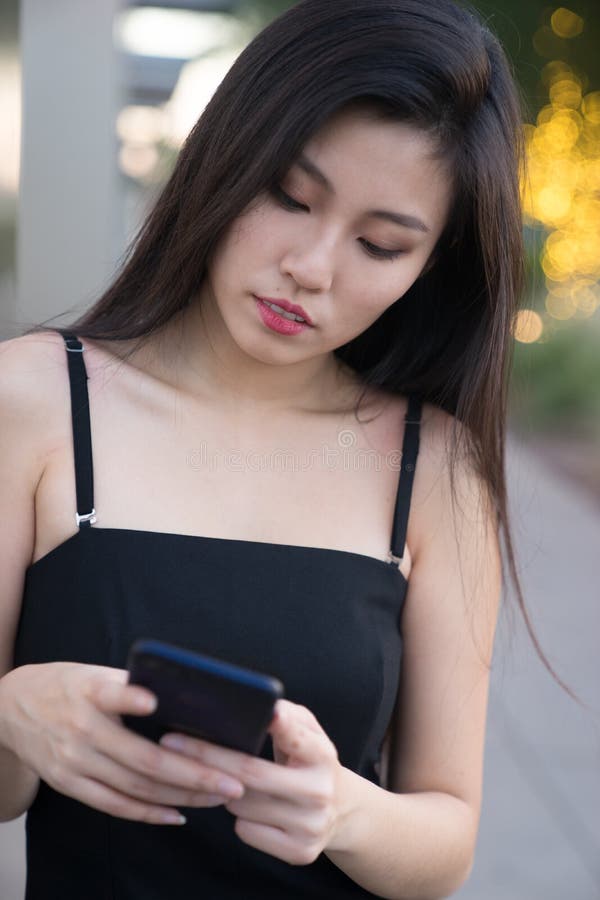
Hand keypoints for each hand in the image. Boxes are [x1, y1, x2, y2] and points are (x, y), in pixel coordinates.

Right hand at [0, 663, 244, 824]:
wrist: (11, 706)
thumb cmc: (69, 685)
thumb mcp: (94, 673)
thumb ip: (132, 686)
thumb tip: (187, 699)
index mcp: (89, 691)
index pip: (110, 694)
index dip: (130, 699)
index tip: (152, 701)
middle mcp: (80, 728)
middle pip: (142, 757)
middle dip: (192, 774)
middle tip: (232, 782)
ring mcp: (73, 761)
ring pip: (135, 786)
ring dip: (180, 797)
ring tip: (216, 798)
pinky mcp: (67, 783)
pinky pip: (113, 805)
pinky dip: (147, 813)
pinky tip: (176, 814)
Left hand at [159, 699, 344, 864]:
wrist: (340, 810)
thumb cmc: (308, 760)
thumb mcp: (306, 732)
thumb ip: (286, 716)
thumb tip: (261, 706)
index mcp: (322, 754)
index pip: (297, 736)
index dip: (280, 724)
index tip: (265, 711)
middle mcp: (319, 790)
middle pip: (250, 773)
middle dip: (206, 755)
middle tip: (172, 742)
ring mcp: (310, 824)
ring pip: (241, 804)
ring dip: (224, 789)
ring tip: (228, 778)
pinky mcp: (299, 851)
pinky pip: (246, 831)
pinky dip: (240, 818)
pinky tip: (249, 807)